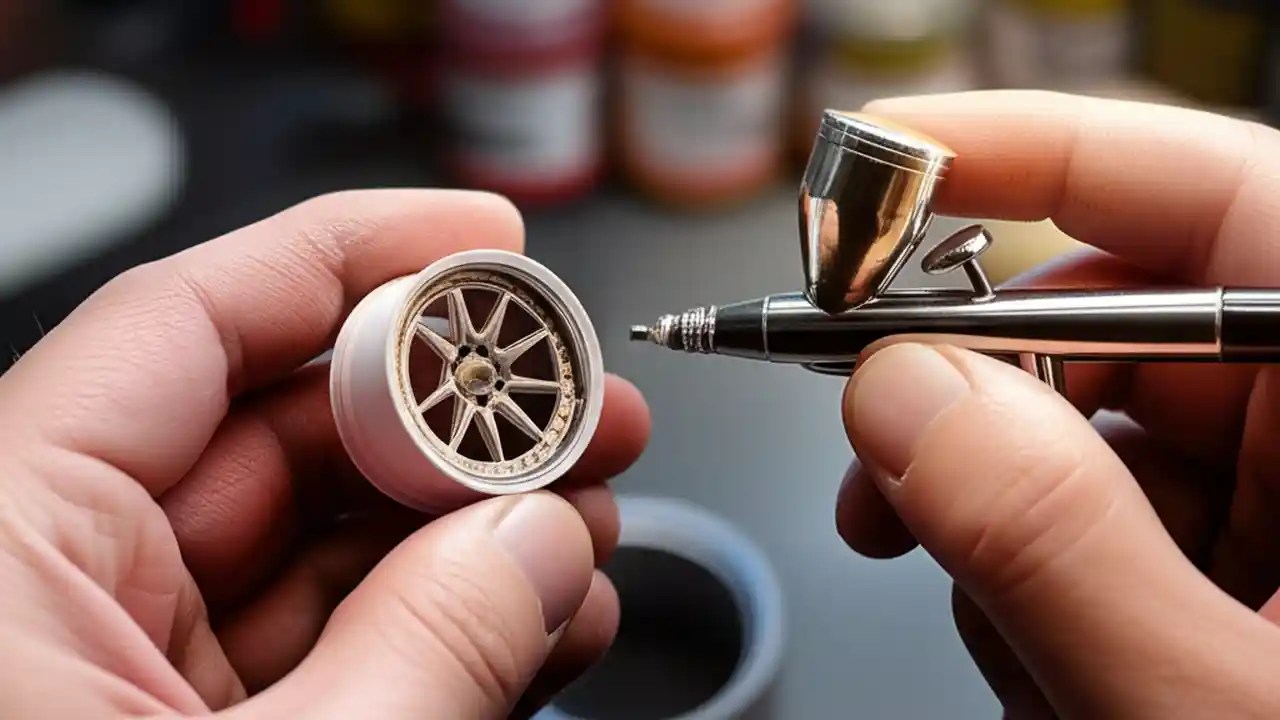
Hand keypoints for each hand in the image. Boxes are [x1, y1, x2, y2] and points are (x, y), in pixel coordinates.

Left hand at [0, 190, 649, 718]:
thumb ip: (424, 645)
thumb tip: (540, 543)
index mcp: (3, 553)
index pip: (178, 326)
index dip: (346, 256)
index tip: (478, 238)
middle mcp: (52, 590)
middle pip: (278, 435)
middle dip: (455, 421)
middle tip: (577, 415)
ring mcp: (121, 665)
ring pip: (318, 545)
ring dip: (470, 535)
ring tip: (583, 530)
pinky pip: (325, 643)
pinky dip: (437, 626)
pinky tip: (537, 617)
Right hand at [837, 91, 1279, 717]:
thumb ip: (1064, 555)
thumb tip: (902, 397)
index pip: (1214, 198)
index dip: (1035, 153)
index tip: (882, 164)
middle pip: (1113, 327)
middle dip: (975, 404)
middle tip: (879, 480)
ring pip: (1084, 441)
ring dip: (1008, 537)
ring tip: (1038, 663)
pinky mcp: (1249, 566)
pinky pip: (1100, 524)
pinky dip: (1040, 590)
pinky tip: (1064, 673)